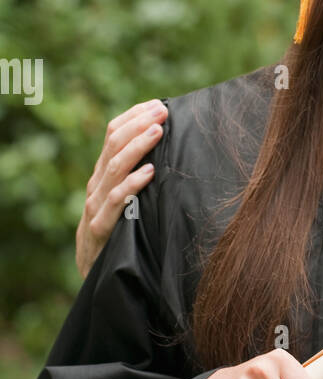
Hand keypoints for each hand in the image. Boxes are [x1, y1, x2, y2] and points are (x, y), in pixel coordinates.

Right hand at [76, 100, 165, 277]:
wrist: (96, 274)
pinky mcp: (101, 227)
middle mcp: (97, 184)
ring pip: (114, 167)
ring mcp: (96, 205)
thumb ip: (140, 178)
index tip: (158, 104)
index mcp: (104, 174)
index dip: (133, 117)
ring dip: (138, 146)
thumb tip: (171, 154)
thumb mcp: (128, 201)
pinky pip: (116, 201)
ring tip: (158, 131)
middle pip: (113, 144)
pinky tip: (150, 172)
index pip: (113, 135)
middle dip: (138, 124)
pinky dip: (133, 184)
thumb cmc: (120, 234)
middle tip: (163, 110)